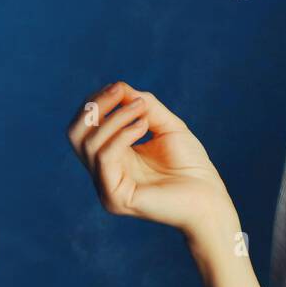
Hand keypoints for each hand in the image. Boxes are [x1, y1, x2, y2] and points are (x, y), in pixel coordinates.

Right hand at [65, 81, 235, 241]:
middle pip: (75, 135)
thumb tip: (120, 87)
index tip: (119, 87)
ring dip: (114, 119)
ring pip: (89, 145)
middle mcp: (103, 172)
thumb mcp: (167, 127)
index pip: (86, 126)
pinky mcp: (115, 197)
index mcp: (112, 156)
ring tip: (142, 111)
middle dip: (94, 108)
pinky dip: (122, 136)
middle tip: (119, 92)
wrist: (210, 199)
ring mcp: (106, 187)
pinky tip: (143, 126)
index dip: (96, 103)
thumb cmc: (191, 165)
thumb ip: (145, 107)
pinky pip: (105, 159)